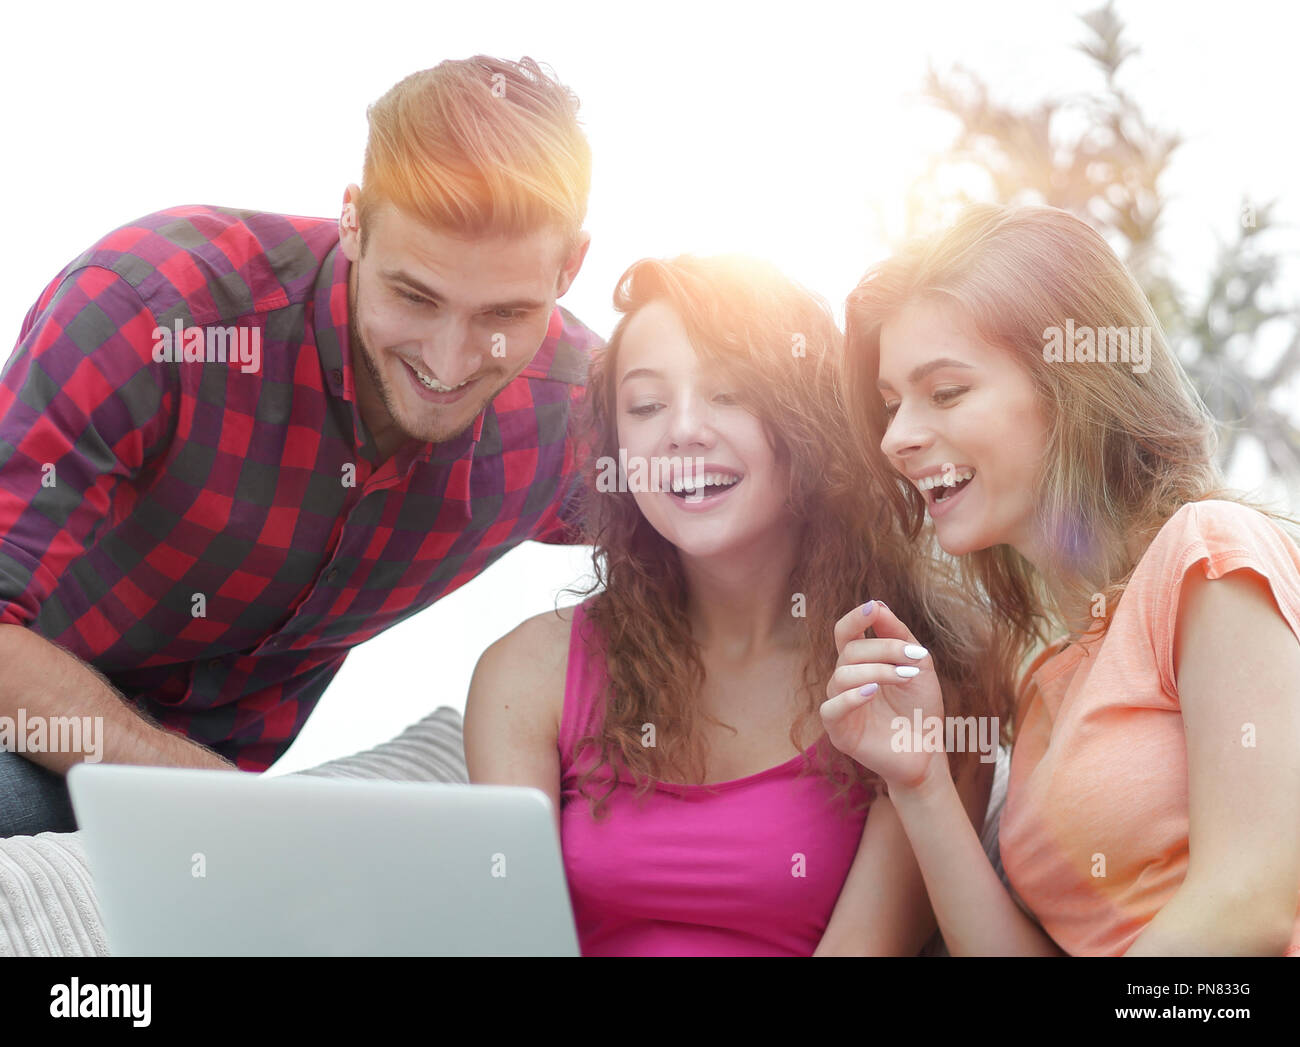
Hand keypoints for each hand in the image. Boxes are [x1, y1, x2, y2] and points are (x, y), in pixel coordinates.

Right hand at [820, 600, 947, 790]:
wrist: (928, 750)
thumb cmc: (920, 707)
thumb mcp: (918, 664)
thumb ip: (898, 635)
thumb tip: (877, 605)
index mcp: (860, 663)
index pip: (846, 633)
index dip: (855, 618)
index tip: (873, 608)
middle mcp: (845, 680)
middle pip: (850, 651)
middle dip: (884, 649)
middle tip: (914, 658)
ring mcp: (839, 704)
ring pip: (842, 675)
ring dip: (877, 671)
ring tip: (906, 677)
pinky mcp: (839, 731)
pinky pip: (832, 708)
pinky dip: (851, 697)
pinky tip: (873, 692)